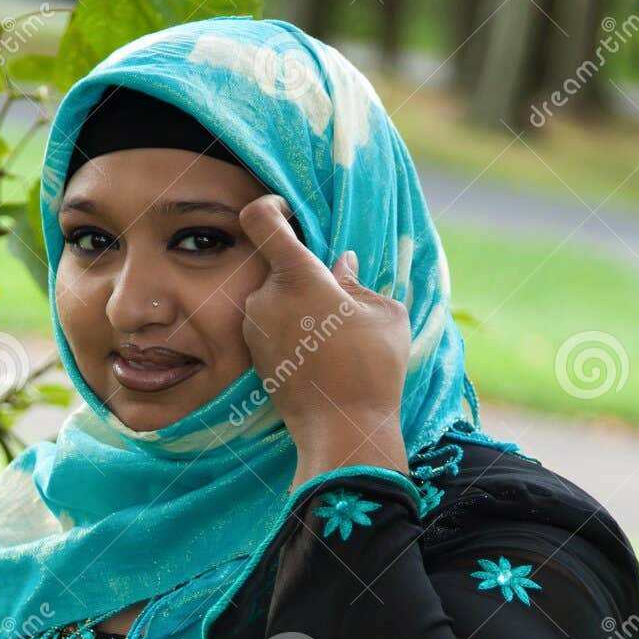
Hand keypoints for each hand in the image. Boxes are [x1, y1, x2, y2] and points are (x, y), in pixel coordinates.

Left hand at [237, 194, 410, 479]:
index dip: (270, 206)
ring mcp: (255, 332)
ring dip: (300, 306)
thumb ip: (357, 281)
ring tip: (334, 334)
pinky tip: (321, 354)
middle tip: (338, 299)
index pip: (259, 218)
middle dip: (305, 274)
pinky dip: (293, 330)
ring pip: (276, 299)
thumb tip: (341, 264)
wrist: (343, 432)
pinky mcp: (256, 360)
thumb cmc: (370, 367)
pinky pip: (273, 328)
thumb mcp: (383, 313)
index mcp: (295, 275)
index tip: (289, 211)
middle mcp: (265, 299)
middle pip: (277, 266)